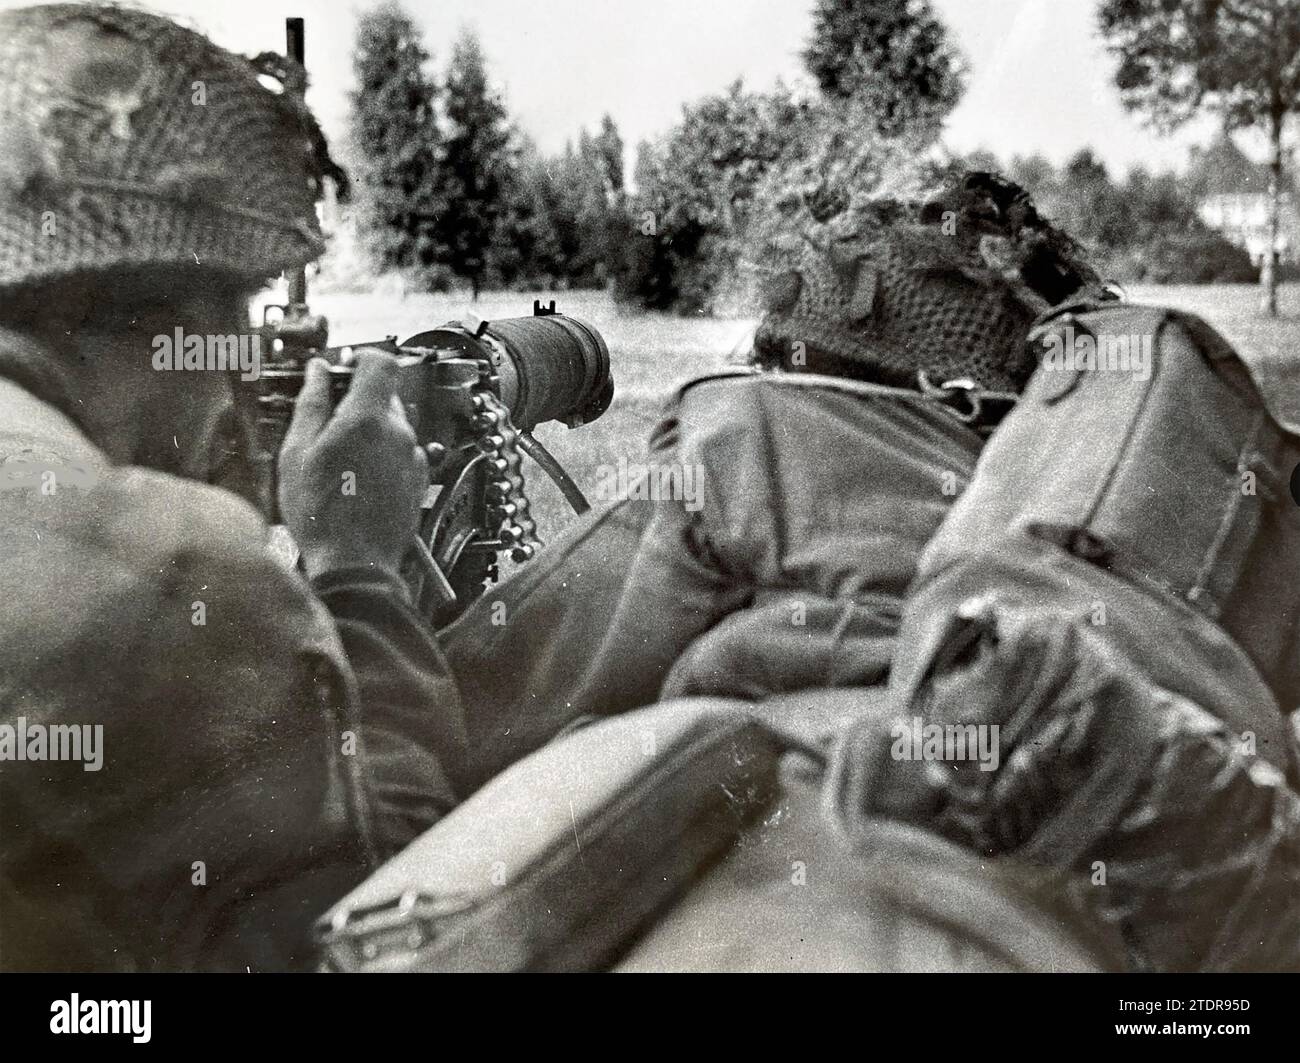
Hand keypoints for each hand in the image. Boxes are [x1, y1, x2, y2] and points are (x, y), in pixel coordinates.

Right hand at [277, 350, 427, 582]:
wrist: (354, 563)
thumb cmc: (321, 513)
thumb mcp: (297, 452)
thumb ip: (310, 404)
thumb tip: (317, 372)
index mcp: (367, 418)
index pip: (382, 362)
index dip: (362, 358)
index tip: (344, 367)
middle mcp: (398, 433)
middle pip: (386, 393)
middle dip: (358, 398)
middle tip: (328, 418)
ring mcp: (412, 457)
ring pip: (395, 423)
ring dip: (370, 427)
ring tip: (340, 455)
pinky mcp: (419, 479)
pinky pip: (402, 451)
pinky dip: (384, 452)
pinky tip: (359, 474)